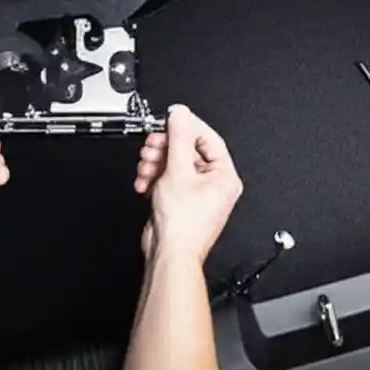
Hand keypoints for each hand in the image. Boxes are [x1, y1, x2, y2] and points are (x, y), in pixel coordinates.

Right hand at [133, 105, 241, 264]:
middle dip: (166, 147)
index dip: (188, 126)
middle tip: (152, 145)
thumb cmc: (183, 225)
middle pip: (188, 150)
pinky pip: (167, 179)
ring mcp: (196, 193)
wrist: (169, 255)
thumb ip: (178, 138)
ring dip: (156, 162)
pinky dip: (153, 177)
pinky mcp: (179, 200)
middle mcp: (213, 184)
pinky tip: (145, 182)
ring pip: (174, 164)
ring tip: (146, 166)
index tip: (171, 118)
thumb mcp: (178, 170)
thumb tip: (181, 114)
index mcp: (224, 176)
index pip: (208, 139)